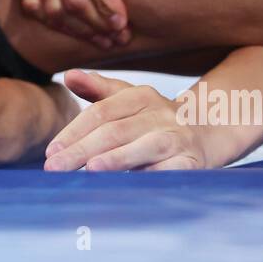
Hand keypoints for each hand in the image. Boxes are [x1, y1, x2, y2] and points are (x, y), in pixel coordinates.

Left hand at [43, 70, 208, 170]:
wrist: (211, 131)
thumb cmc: (156, 119)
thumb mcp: (129, 99)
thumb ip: (98, 90)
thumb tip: (69, 75)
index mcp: (141, 95)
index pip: (101, 112)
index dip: (74, 131)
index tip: (51, 151)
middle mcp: (160, 112)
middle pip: (116, 130)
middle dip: (83, 150)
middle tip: (55, 168)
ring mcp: (178, 136)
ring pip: (145, 146)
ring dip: (118, 159)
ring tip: (91, 170)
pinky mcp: (192, 160)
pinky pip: (171, 169)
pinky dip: (151, 176)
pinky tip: (129, 186)